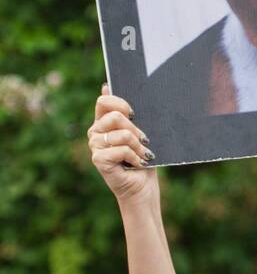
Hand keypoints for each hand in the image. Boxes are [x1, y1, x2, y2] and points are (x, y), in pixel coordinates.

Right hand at [88, 85, 158, 204]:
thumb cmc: (142, 158)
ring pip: (122, 133)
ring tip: (143, 155)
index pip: (104, 101)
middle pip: (116, 116)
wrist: (142, 187)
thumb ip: (125, 112)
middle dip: (136, 129)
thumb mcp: (138, 131)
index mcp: (103, 122)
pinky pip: (121, 149)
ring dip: (138, 146)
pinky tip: (138, 164)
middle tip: (144, 142)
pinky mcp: (98, 160)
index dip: (121, 103)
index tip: (135, 114)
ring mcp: (94, 146)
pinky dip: (135, 157)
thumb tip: (105, 86)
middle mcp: (95, 132)